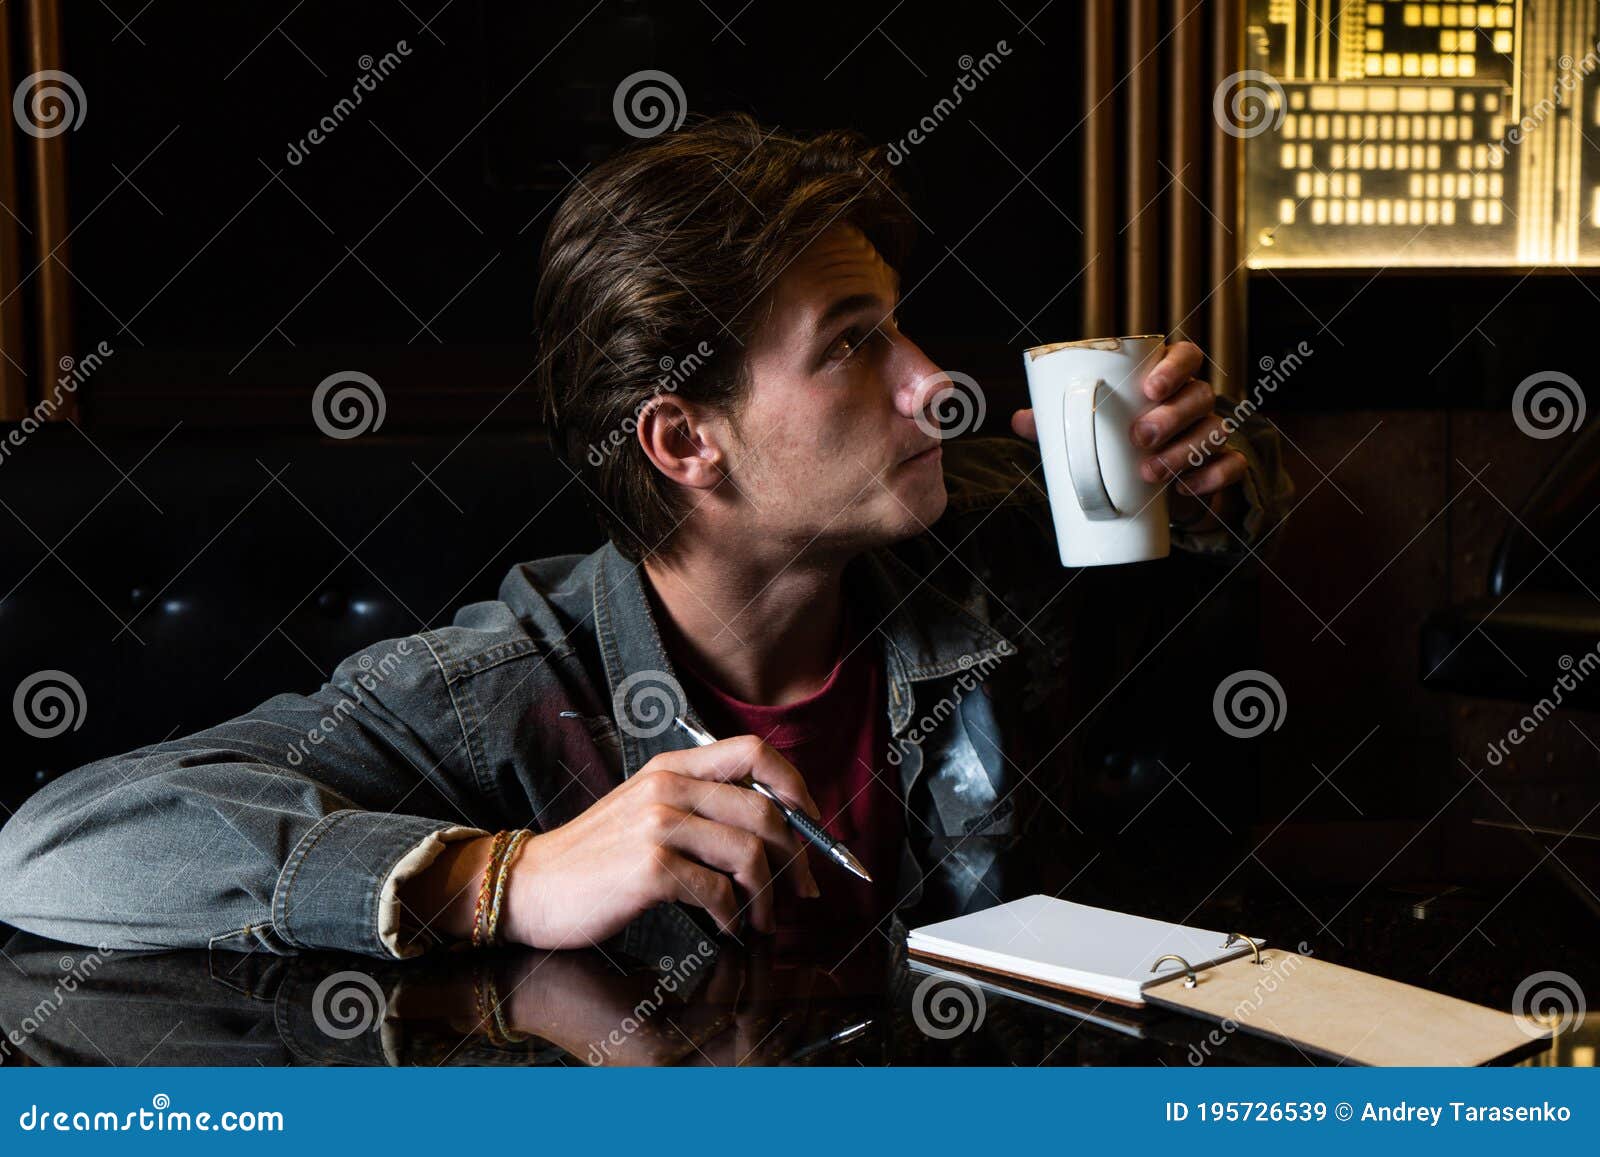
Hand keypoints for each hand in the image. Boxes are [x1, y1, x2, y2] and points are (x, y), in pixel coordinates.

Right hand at [497, 735, 821, 947]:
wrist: (530, 886)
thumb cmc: (594, 858)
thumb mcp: (646, 810)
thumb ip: (701, 807)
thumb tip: (775, 831)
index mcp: (672, 765)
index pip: (754, 752)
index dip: (795, 786)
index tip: (810, 823)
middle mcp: (668, 785)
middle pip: (765, 810)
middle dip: (796, 858)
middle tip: (800, 891)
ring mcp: (658, 824)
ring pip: (749, 852)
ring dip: (767, 895)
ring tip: (760, 919)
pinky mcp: (649, 867)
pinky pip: (718, 890)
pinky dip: (733, 915)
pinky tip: (726, 926)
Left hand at [1009, 340, 1245, 526]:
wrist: (1156, 493)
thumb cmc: (1119, 448)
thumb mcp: (1089, 432)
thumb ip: (1057, 423)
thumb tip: (1019, 419)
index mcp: (1168, 381)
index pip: (1184, 356)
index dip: (1173, 366)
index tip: (1149, 388)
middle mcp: (1195, 402)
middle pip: (1199, 395)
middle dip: (1171, 415)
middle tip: (1139, 437)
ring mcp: (1212, 433)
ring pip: (1215, 430)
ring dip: (1184, 451)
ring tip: (1149, 473)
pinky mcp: (1222, 467)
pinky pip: (1231, 466)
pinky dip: (1212, 478)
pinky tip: (1186, 489)